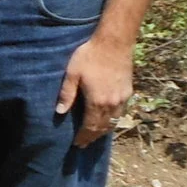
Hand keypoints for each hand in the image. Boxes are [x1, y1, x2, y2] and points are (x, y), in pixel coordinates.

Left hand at [58, 32, 134, 146]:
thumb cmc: (89, 56)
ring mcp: (122, 98)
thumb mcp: (72, 73)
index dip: (83, 137)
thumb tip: (59, 112)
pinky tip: (108, 120)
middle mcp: (111, 103)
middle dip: (92, 137)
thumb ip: (66, 94)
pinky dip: (113, 120)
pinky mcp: (128, 92)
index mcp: (96, 101)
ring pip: (114, 122)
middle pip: (102, 127)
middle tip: (84, 144)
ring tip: (95, 135)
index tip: (77, 144)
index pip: (90, 126)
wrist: (114, 43)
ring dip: (104, 130)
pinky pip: (120, 112)